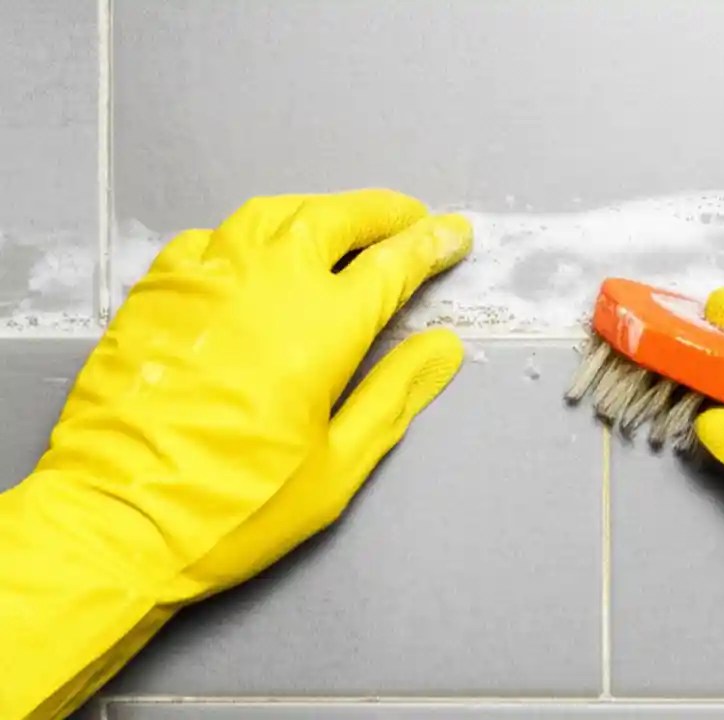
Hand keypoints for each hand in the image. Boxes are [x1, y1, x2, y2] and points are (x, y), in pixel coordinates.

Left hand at [1, 189, 469, 717]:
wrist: (117, 518)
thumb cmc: (237, 505)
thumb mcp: (339, 466)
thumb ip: (395, 394)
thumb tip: (444, 346)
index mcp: (324, 325)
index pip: (394, 263)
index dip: (431, 243)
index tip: (454, 233)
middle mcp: (268, 282)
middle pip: (336, 218)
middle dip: (382, 212)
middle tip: (409, 218)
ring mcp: (207, 277)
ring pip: (273, 213)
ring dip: (319, 211)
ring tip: (342, 224)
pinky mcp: (158, 289)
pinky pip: (214, 235)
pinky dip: (252, 232)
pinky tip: (258, 253)